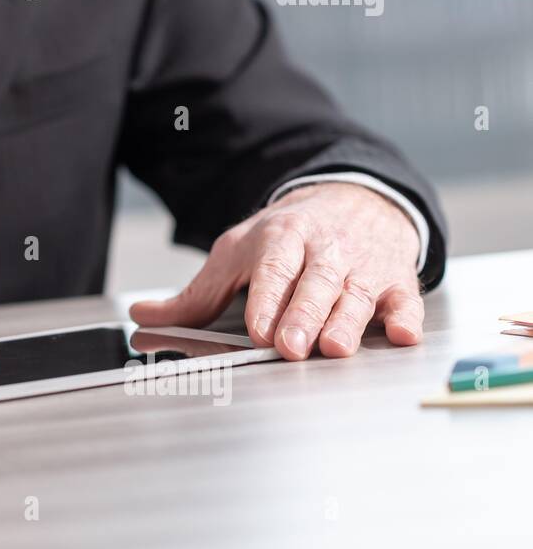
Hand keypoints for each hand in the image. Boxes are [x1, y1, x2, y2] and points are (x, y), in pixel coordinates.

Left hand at [129, 183, 423, 359]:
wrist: (352, 200)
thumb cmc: (285, 237)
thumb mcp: (236, 254)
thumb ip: (195, 295)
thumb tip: (141, 316)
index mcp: (281, 239)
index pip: (273, 269)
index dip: (267, 300)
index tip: (259, 330)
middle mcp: (325, 251)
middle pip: (315, 285)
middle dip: (302, 316)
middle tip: (290, 347)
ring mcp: (363, 266)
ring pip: (357, 295)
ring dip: (348, 322)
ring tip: (335, 347)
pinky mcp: (396, 282)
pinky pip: (405, 301)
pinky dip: (406, 319)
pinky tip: (402, 335)